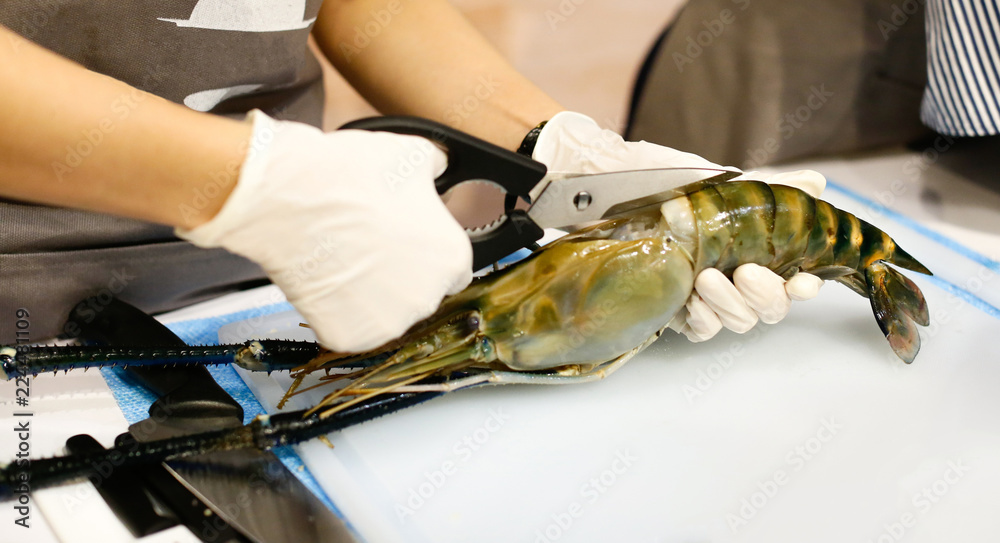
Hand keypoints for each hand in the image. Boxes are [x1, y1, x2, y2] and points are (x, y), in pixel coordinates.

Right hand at [177, 110, 471, 351]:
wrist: (289, 197)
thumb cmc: (350, 175)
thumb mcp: (412, 155)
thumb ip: (435, 170)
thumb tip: (437, 168)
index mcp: (452, 259)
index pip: (451, 269)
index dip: (424, 255)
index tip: (403, 244)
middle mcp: (428, 298)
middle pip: (418, 294)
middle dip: (397, 276)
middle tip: (367, 249)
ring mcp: (388, 323)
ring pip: (384, 315)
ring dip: (369, 297)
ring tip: (344, 260)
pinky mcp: (349, 338)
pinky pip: (349, 329)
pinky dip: (337, 312)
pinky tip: (326, 280)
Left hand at [532, 111, 824, 340]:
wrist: (598, 183)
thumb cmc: (655, 179)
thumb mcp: (714, 178)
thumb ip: (770, 187)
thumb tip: (817, 183)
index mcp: (747, 247)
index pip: (791, 281)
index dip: (803, 288)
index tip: (801, 281)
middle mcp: (729, 276)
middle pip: (768, 310)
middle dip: (764, 296)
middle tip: (743, 273)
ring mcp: (700, 295)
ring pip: (736, 323)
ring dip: (729, 306)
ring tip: (705, 279)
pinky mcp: (668, 307)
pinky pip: (699, 331)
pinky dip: (701, 320)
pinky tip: (690, 301)